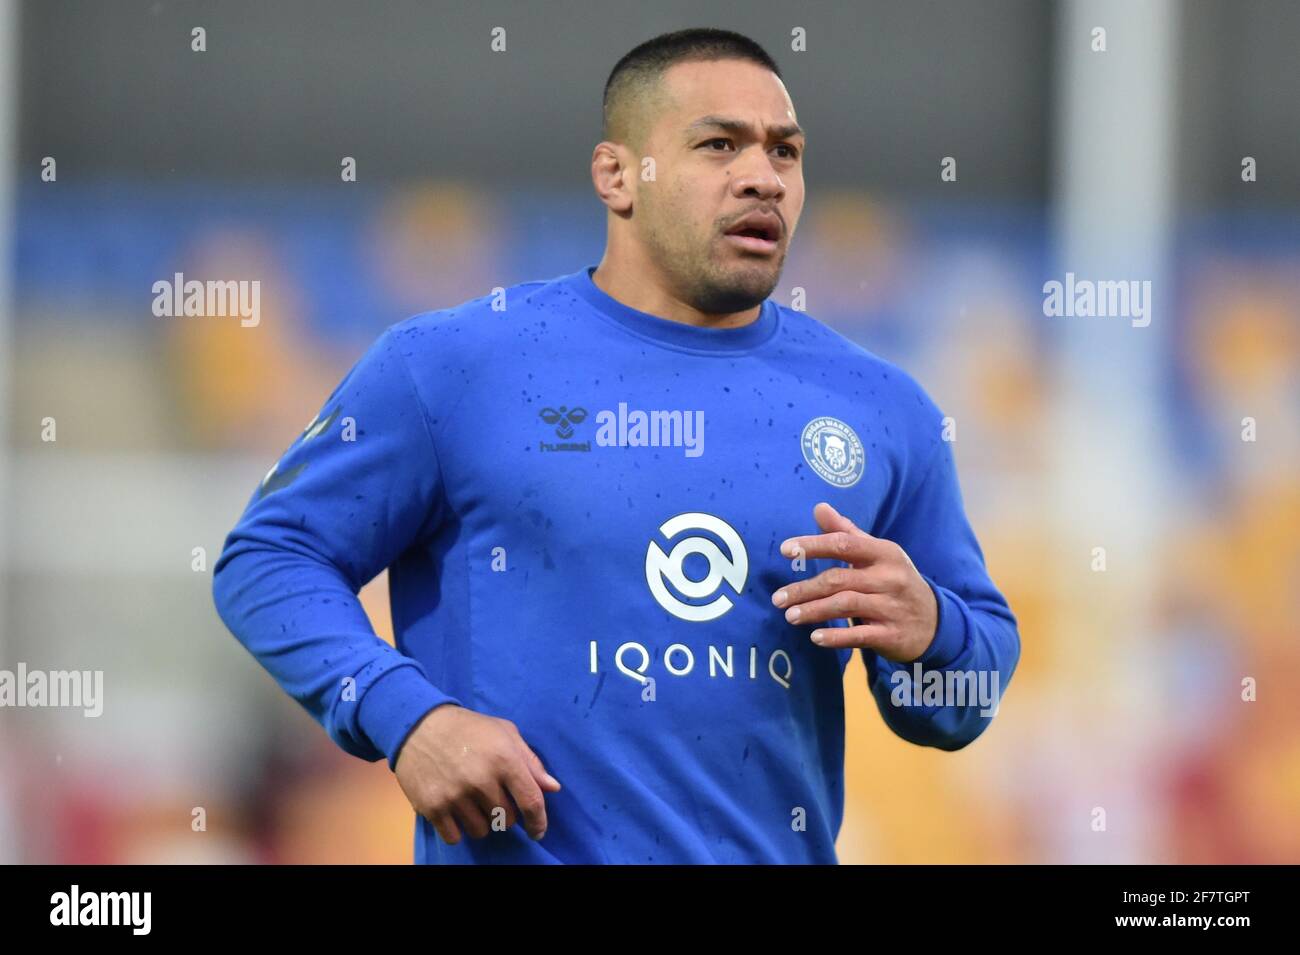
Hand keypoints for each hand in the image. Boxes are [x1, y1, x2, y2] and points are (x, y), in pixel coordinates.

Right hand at [394, 703, 561, 844]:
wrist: (419, 726)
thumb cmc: (469, 728)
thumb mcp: (505, 733)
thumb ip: (531, 761)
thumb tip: (553, 788)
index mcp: (505, 759)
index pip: (531, 802)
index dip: (538, 822)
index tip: (537, 831)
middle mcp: (482, 780)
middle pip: (507, 820)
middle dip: (504, 812)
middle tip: (492, 797)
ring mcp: (456, 796)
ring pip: (482, 830)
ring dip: (482, 822)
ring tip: (472, 802)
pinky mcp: (433, 807)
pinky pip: (455, 837)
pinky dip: (458, 829)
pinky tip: (455, 811)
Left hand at [773, 502, 937, 662]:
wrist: (935, 621)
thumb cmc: (894, 581)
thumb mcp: (877, 554)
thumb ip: (847, 532)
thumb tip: (819, 507)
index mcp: (885, 553)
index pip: (844, 544)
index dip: (814, 545)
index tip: (785, 549)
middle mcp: (890, 578)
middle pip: (839, 579)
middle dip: (805, 589)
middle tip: (778, 598)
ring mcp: (892, 607)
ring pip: (846, 605)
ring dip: (814, 611)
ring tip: (790, 616)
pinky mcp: (892, 635)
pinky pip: (860, 635)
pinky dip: (836, 637)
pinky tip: (815, 637)